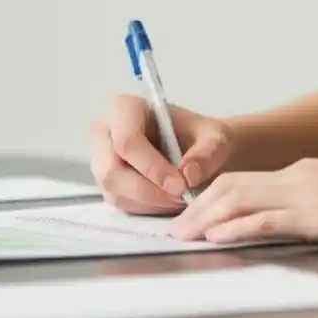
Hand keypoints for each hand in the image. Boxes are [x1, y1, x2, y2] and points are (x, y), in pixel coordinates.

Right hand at [89, 94, 234, 214]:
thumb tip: (188, 174)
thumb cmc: (202, 137)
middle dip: (149, 190)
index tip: (180, 185)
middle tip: (182, 197)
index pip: (126, 140)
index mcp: (124, 108)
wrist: (200, 150)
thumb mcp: (215, 138)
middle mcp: (104, 132)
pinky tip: (170, 201)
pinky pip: (121, 204)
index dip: (151, 166)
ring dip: (151, 202)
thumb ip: (207, 153)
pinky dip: (148, 209)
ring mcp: (101, 161)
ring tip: (181, 199)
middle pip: (112, 171)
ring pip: (115, 192)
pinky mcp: (108, 185)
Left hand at [168, 155, 317, 244]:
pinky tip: (217, 236)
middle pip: (231, 186)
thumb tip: (314, 222)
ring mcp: (307, 194)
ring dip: (204, 218)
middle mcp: (299, 177)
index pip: (247, 182)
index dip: (214, 198)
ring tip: (182, 235)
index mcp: (306, 173)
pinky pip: (266, 219)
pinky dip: (236, 227)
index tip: (194, 215)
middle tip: (175, 228)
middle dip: (198, 208)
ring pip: (238, 199)